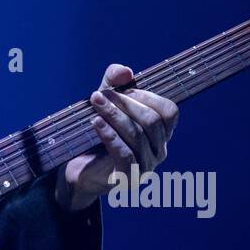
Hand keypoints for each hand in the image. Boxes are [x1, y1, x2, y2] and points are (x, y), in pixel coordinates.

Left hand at [54, 63, 178, 211]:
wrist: (80, 166)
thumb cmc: (100, 131)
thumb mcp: (106, 101)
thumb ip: (115, 81)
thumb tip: (125, 71)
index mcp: (161, 132)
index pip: (169, 111)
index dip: (147, 96)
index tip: (122, 88)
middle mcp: (159, 150)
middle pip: (152, 121)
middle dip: (125, 103)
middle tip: (99, 94)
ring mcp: (146, 166)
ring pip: (137, 136)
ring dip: (114, 115)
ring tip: (95, 102)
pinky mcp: (128, 178)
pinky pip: (125, 155)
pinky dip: (110, 136)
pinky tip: (96, 122)